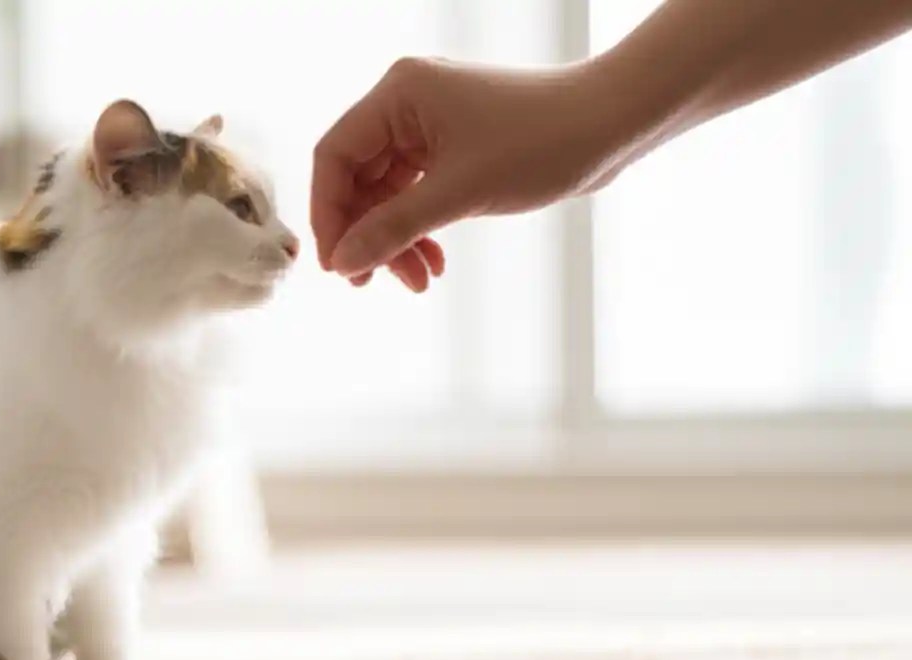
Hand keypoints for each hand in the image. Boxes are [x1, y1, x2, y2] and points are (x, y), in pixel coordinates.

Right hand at [310, 56, 630, 289]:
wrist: (612, 125)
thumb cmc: (542, 142)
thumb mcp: (459, 193)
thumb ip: (393, 229)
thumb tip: (343, 262)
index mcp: (399, 95)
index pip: (335, 156)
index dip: (328, 214)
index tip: (338, 265)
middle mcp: (407, 103)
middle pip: (359, 179)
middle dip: (368, 235)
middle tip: (372, 283)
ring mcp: (430, 125)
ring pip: (389, 193)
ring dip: (398, 240)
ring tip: (419, 281)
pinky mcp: (454, 146)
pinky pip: (418, 193)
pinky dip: (422, 228)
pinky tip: (435, 262)